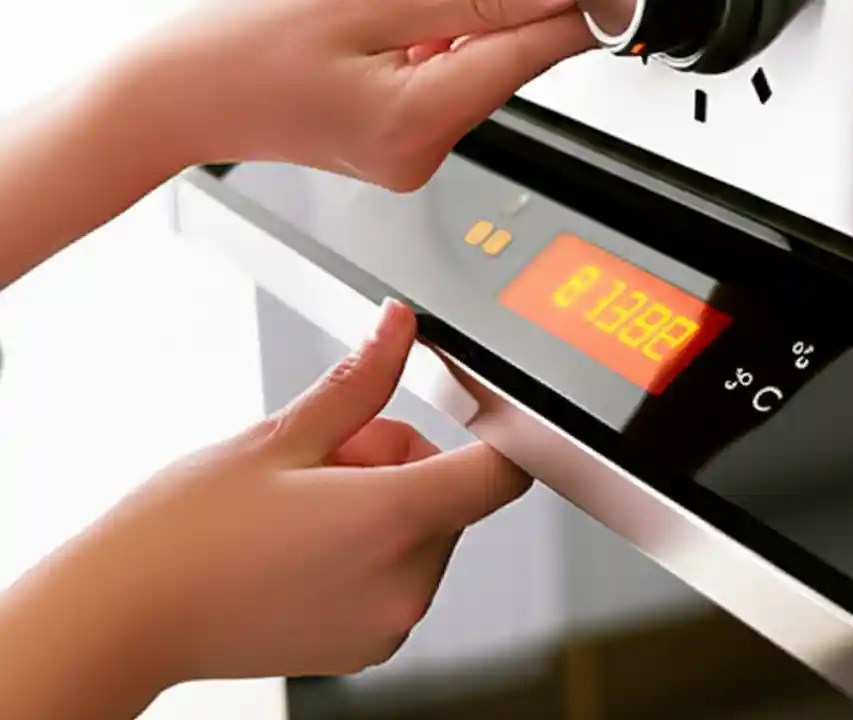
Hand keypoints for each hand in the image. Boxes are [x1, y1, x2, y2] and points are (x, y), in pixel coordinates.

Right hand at [3, 300, 530, 710]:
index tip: (479, 413)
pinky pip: (397, 578)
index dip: (500, 434)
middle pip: (449, 495)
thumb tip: (400, 328)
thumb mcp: (279, 436)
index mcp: (394, 519)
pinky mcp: (367, 646)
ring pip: (421, 534)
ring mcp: (387, 622)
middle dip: (397, 464)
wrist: (126, 615)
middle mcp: (405, 581)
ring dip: (382, 509)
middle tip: (323, 462)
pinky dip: (367, 554)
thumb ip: (361, 381)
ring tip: (302, 509)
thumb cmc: (186, 532)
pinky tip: (301, 548)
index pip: (502, 473)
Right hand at [119, 0, 592, 189]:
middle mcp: (425, 155)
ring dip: (466, 24)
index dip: (569, 9)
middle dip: (505, 9)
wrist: (180, 95)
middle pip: (505, 65)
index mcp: (418, 124)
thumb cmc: (243, 49)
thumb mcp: (363, 3)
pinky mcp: (402, 148)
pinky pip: (445, 85)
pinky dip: (438, 45)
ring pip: (476, 72)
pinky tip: (401, 24)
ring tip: (396, 9)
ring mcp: (414, 157)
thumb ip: (470, 2)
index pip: (530, 56)